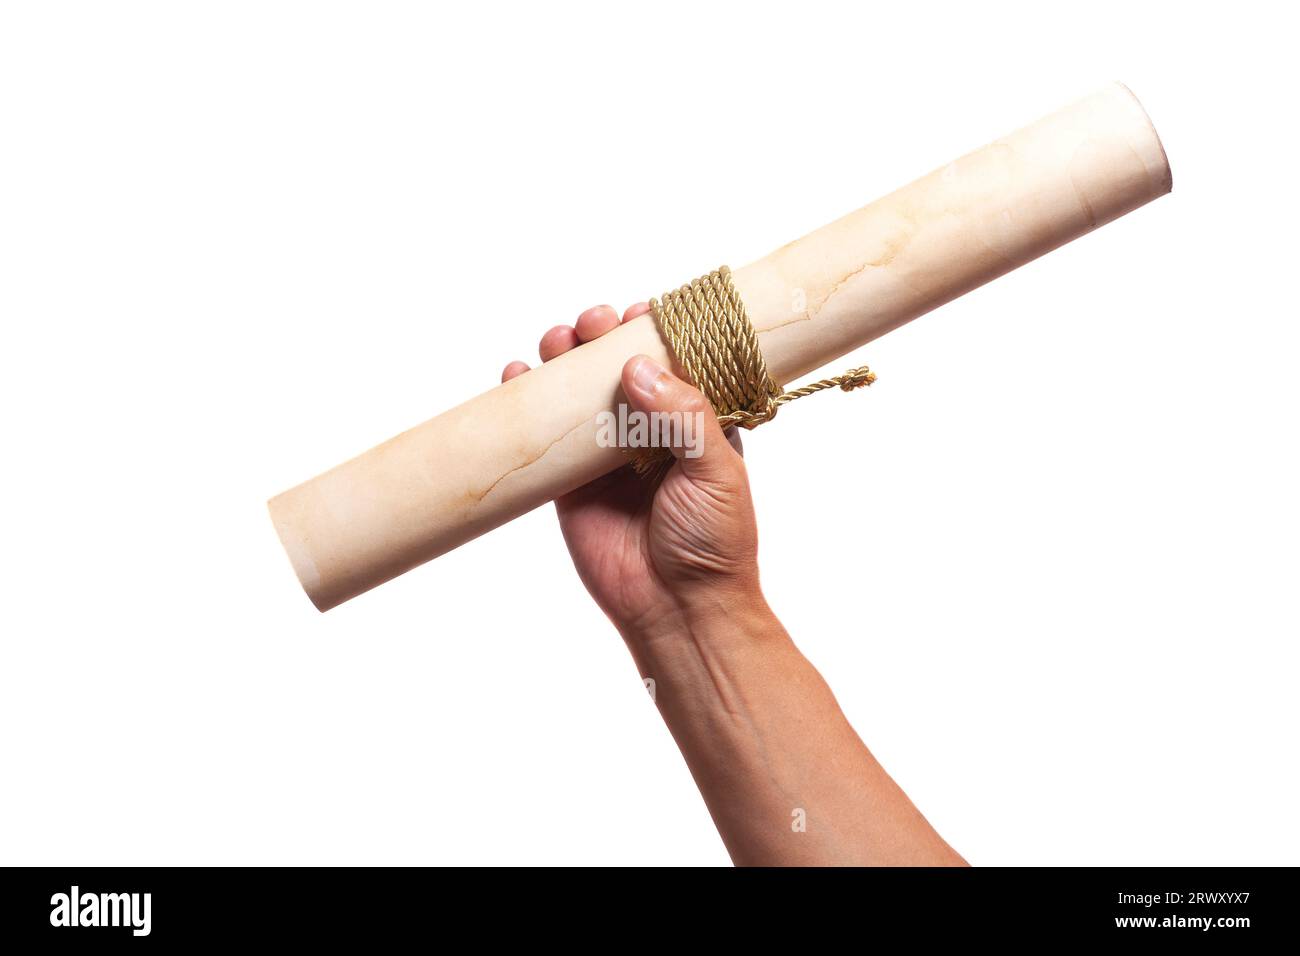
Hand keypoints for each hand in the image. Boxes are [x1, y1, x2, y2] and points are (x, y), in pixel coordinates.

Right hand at [501, 304, 761, 639]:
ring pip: (578, 392)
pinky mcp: (569, 483)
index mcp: (694, 422)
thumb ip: (683, 415)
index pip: (671, 361)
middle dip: (601, 336)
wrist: (679, 608)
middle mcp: (649, 431)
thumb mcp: (715, 470)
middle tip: (592, 324)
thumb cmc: (714, 542)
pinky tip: (519, 375)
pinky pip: (544, 435)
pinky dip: (527, 400)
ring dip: (564, 357)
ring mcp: (605, 454)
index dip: (652, 331)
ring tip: (558, 340)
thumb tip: (635, 366)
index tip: (638, 313)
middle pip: (616, 366)